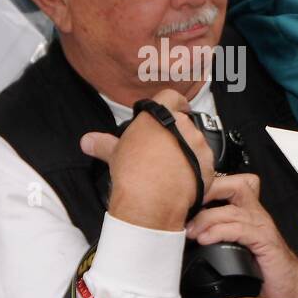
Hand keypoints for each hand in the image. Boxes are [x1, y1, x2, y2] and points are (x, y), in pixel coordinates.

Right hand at [80, 88, 215, 231]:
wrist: (151, 200)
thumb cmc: (133, 174)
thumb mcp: (114, 153)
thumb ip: (103, 143)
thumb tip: (88, 141)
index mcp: (159, 117)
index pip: (171, 97)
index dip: (174, 102)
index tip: (176, 107)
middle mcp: (183, 127)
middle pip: (184, 124)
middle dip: (177, 135)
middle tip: (163, 150)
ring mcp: (199, 146)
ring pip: (196, 144)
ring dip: (188, 152)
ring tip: (171, 168)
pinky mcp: (210, 165)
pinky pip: (205, 163)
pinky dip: (197, 169)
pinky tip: (182, 179)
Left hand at [185, 174, 297, 297]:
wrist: (292, 286)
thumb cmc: (265, 271)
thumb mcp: (237, 249)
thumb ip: (219, 237)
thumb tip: (184, 237)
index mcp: (250, 214)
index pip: (231, 184)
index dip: (208, 186)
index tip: (183, 200)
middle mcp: (258, 216)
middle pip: (234, 185)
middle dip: (208, 192)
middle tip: (185, 208)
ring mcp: (262, 228)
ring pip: (232, 210)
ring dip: (206, 219)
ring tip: (190, 232)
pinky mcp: (266, 242)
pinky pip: (240, 229)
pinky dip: (219, 232)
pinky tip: (205, 240)